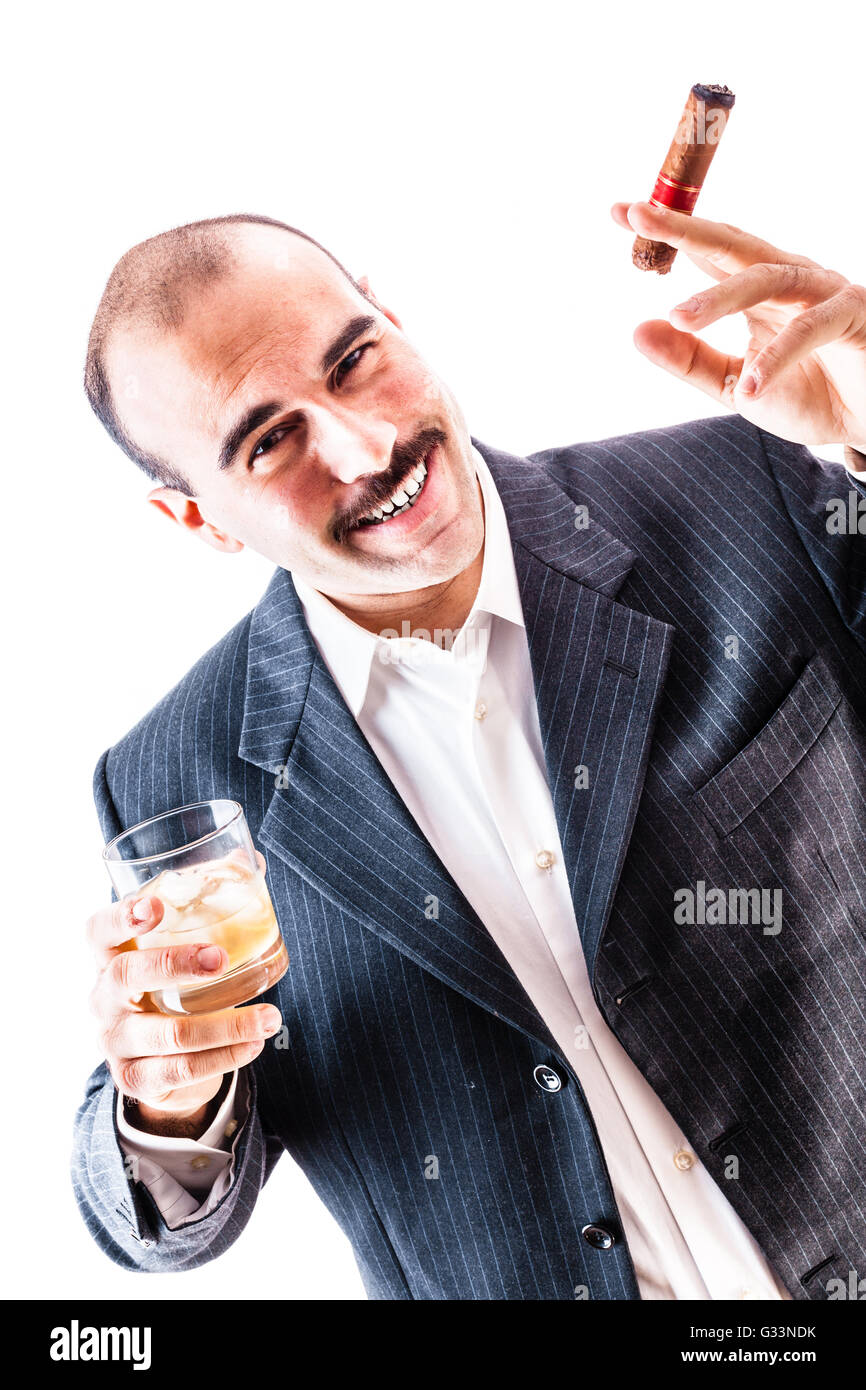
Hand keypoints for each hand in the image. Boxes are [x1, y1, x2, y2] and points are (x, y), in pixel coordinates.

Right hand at [86, 851, 281, 1134]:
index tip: (156, 905)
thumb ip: (212, 898)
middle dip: (175, 963)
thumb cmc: (174, 985)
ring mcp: (115, 1041)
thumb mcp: (183, 946)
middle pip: (125, 976)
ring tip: (271, 1016)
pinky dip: (225, 1057)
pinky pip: (181, 1071)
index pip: (99, 931)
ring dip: (226, 1025)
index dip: (121, 916)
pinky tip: (255, 1045)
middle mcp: (103, 998)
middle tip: (222, 958)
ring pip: (167, 1033)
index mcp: (110, 956)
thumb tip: (249, 859)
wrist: (160, 1059)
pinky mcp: (136, 1078)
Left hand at [611, 200, 865, 452]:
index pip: (707, 254)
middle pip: (732, 245)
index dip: (668, 231)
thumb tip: (638, 330)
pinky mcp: (855, 315)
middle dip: (685, 228)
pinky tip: (753, 386)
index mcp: (758, 290)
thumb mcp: (735, 386)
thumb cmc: (810, 397)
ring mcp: (824, 292)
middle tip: (639, 215)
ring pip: (767, 279)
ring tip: (681, 315)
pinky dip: (780, 358)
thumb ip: (690, 361)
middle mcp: (789, 279)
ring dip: (722, 297)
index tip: (620, 212)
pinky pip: (812, 328)